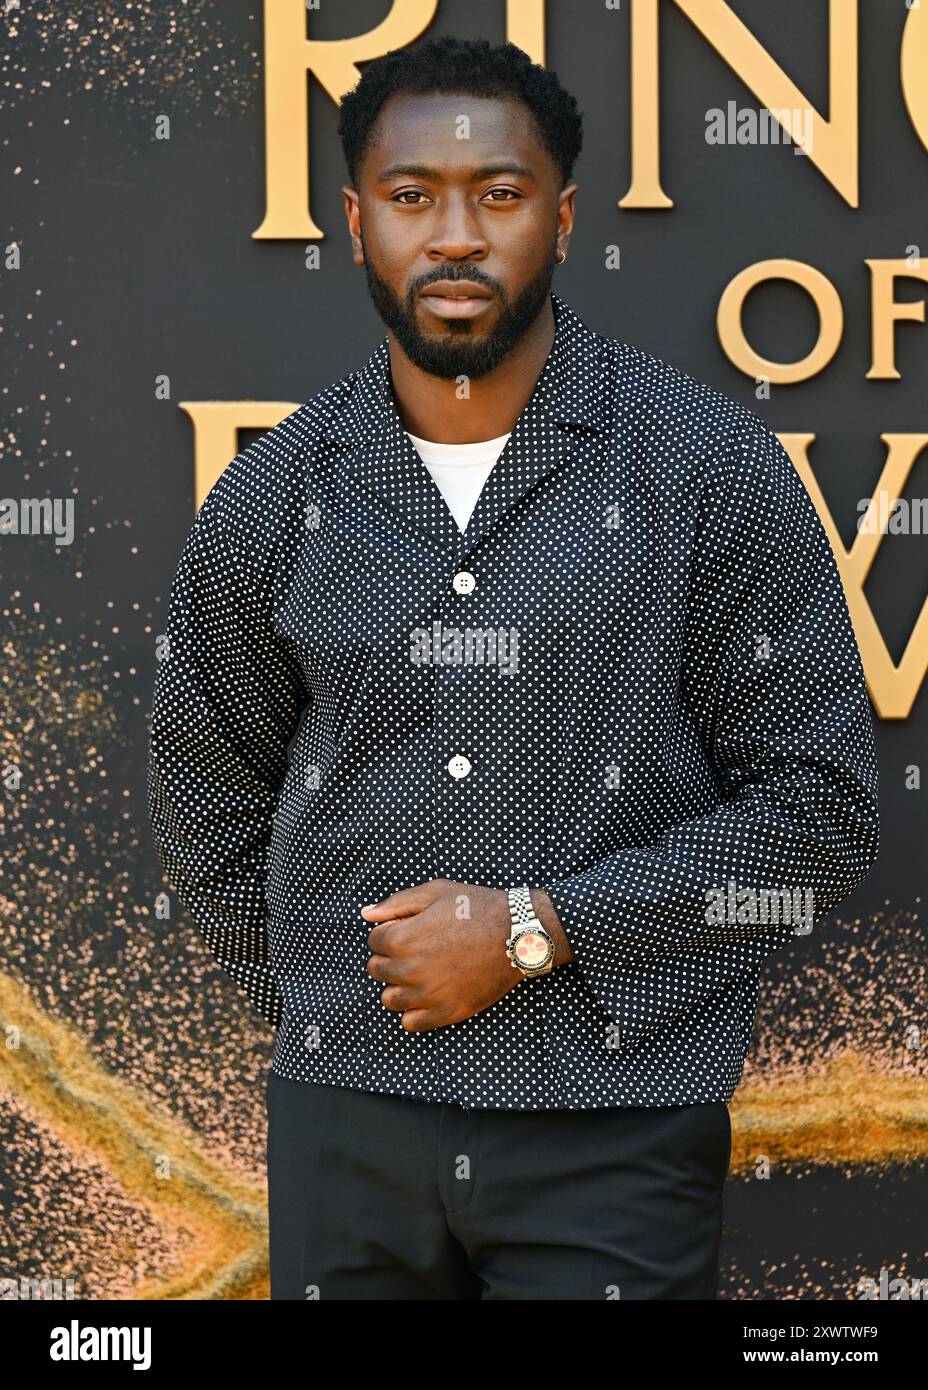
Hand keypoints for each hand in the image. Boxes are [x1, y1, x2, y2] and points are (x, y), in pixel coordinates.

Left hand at [360, 878, 521, 1032]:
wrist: (517, 934)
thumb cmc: (476, 908)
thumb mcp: (435, 893)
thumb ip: (395, 903)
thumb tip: (365, 914)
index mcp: (401, 939)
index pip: (374, 941)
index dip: (391, 932)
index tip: (411, 929)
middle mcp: (408, 970)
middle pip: (376, 970)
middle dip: (390, 958)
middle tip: (417, 949)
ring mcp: (426, 995)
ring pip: (389, 998)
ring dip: (399, 985)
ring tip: (422, 972)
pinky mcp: (445, 1013)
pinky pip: (410, 1023)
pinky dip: (413, 1012)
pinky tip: (428, 994)